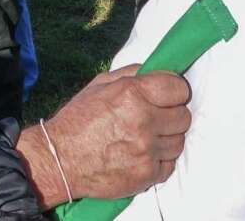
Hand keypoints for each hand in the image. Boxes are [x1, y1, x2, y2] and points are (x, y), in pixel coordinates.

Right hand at [17, 65, 191, 206]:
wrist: (59, 159)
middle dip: (171, 115)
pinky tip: (141, 155)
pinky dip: (159, 160)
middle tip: (155, 118)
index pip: (179, 88)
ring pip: (179, 141)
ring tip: (145, 138)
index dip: (175, 91)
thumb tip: (159, 71)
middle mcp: (143, 120)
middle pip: (184, 116)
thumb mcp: (100, 84)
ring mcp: (146, 149)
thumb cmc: (78, 119)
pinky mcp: (147, 174)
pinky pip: (170, 164)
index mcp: (132, 93)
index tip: (168, 95)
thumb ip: (132, 74)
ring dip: (166, 139)